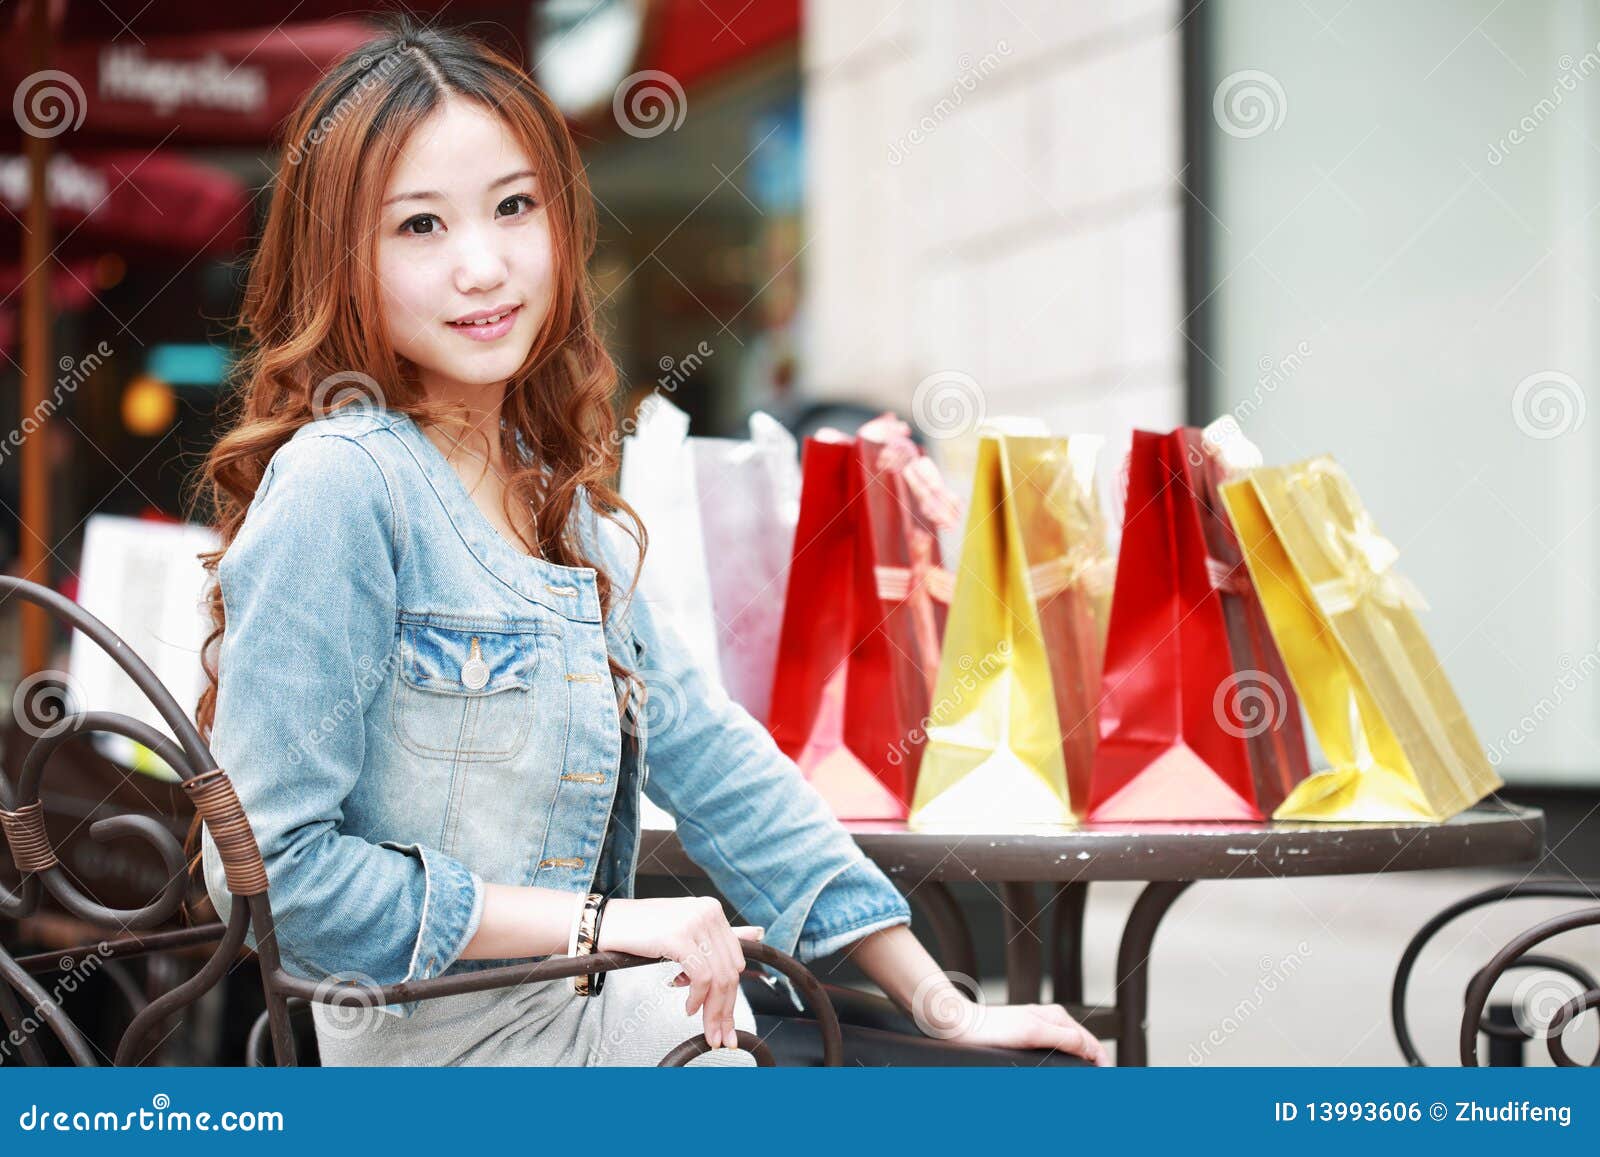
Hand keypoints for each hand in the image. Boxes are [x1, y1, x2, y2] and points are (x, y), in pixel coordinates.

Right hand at [594, 896, 763, 1049]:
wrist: (605, 923)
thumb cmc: (641, 930)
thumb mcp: (684, 931)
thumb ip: (717, 936)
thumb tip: (758, 934)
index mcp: (712, 910)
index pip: (735, 959)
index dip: (732, 995)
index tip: (727, 1022)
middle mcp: (708, 912)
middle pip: (729, 971)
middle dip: (726, 1009)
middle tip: (721, 1036)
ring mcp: (694, 923)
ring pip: (717, 977)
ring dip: (713, 1011)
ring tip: (706, 1030)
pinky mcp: (677, 936)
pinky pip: (700, 977)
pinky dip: (697, 999)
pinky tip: (689, 1009)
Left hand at [916, 984, 1109, 1065]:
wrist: (964, 1026)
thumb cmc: (993, 1028)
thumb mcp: (1033, 1033)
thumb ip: (1064, 1038)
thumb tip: (1090, 1049)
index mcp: (1058, 1017)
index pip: (1092, 1044)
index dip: (1103, 1063)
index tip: (1109, 1080)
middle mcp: (1052, 1020)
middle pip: (1084, 1047)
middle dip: (1095, 1064)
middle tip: (1101, 1084)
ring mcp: (1041, 1028)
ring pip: (1071, 1049)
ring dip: (1081, 1064)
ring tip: (1087, 1079)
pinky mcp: (1029, 1036)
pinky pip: (1056, 1051)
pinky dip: (1065, 1062)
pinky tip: (1062, 1071)